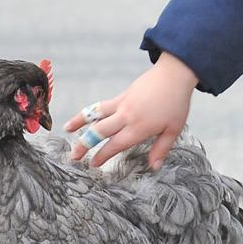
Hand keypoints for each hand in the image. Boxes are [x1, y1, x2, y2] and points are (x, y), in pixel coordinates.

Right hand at [64, 54, 197, 169]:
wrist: (174, 75)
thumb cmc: (176, 103)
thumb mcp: (173, 130)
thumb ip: (161, 149)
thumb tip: (154, 168)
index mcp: (139, 128)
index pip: (116, 145)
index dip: (103, 156)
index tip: (93, 164)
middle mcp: (127, 117)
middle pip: (100, 132)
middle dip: (84, 145)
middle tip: (73, 157)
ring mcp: (122, 105)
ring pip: (95, 116)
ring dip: (79, 123)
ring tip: (66, 131)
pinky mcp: (121, 96)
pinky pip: (101, 105)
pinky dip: (89, 111)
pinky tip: (83, 116)